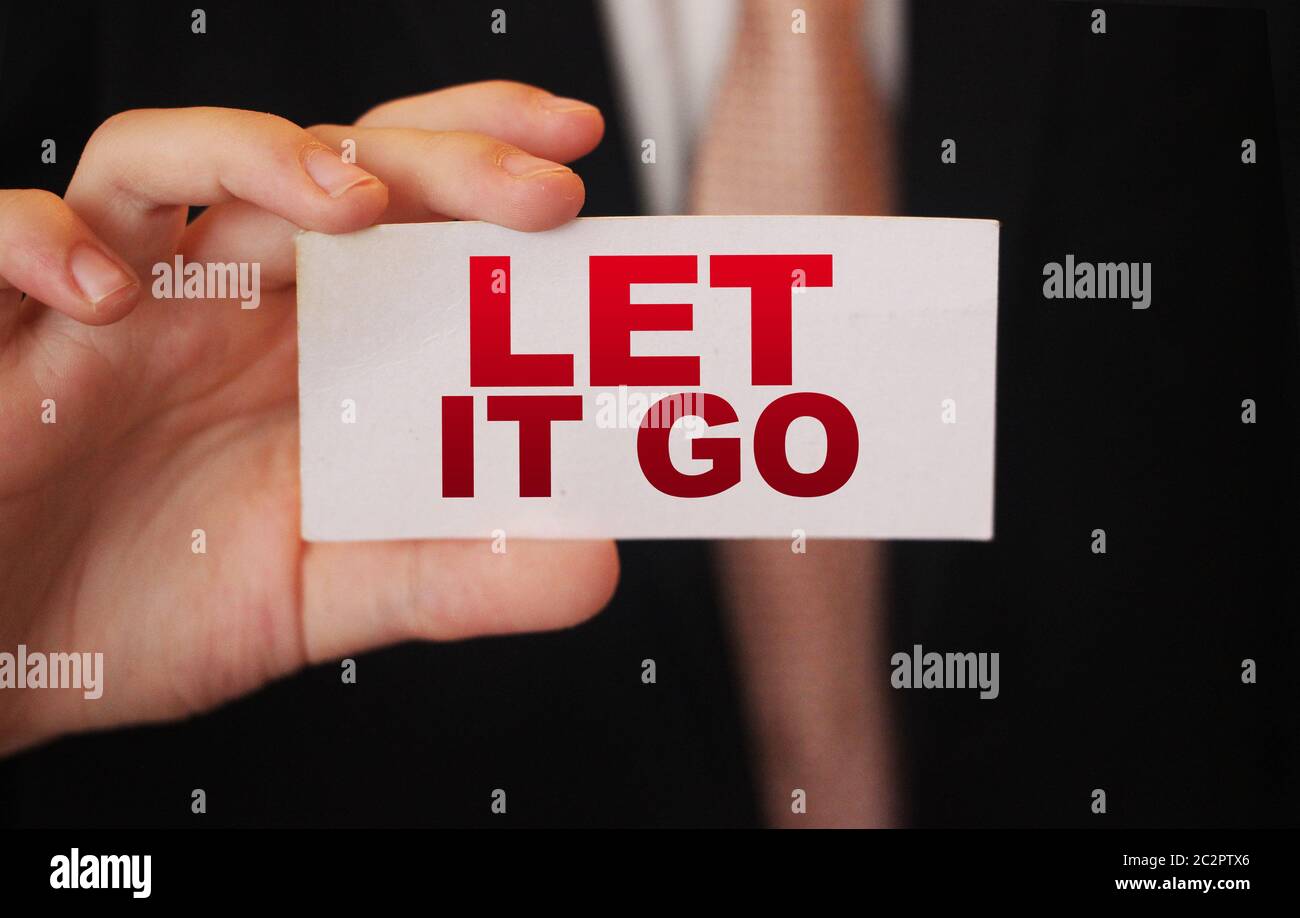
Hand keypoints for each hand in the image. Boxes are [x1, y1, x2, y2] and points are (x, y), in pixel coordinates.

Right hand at [0, 81, 618, 754]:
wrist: (12, 657)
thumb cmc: (156, 600)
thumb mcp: (323, 593)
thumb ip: (449, 573)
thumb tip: (594, 563)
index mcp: (301, 339)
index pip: (398, 211)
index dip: (479, 164)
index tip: (576, 159)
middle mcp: (213, 299)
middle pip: (317, 170)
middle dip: (430, 159)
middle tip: (534, 183)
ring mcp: (103, 306)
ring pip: (158, 163)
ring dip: (253, 157)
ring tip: (349, 199)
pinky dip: (39, 239)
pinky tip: (106, 288)